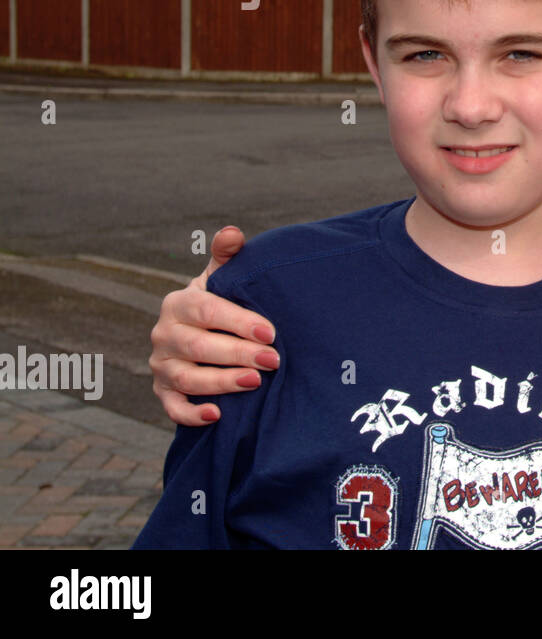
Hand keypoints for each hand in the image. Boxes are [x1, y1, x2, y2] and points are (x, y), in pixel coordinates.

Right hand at [149, 226, 278, 425]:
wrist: (202, 331)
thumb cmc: (221, 301)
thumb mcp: (224, 277)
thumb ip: (228, 256)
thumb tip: (232, 233)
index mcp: (180, 302)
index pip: (208, 311)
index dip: (239, 322)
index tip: (271, 332)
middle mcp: (164, 333)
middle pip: (199, 347)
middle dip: (238, 355)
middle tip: (273, 360)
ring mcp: (161, 365)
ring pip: (187, 378)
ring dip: (222, 383)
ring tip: (255, 383)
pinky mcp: (162, 391)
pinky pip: (172, 407)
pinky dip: (191, 414)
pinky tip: (217, 415)